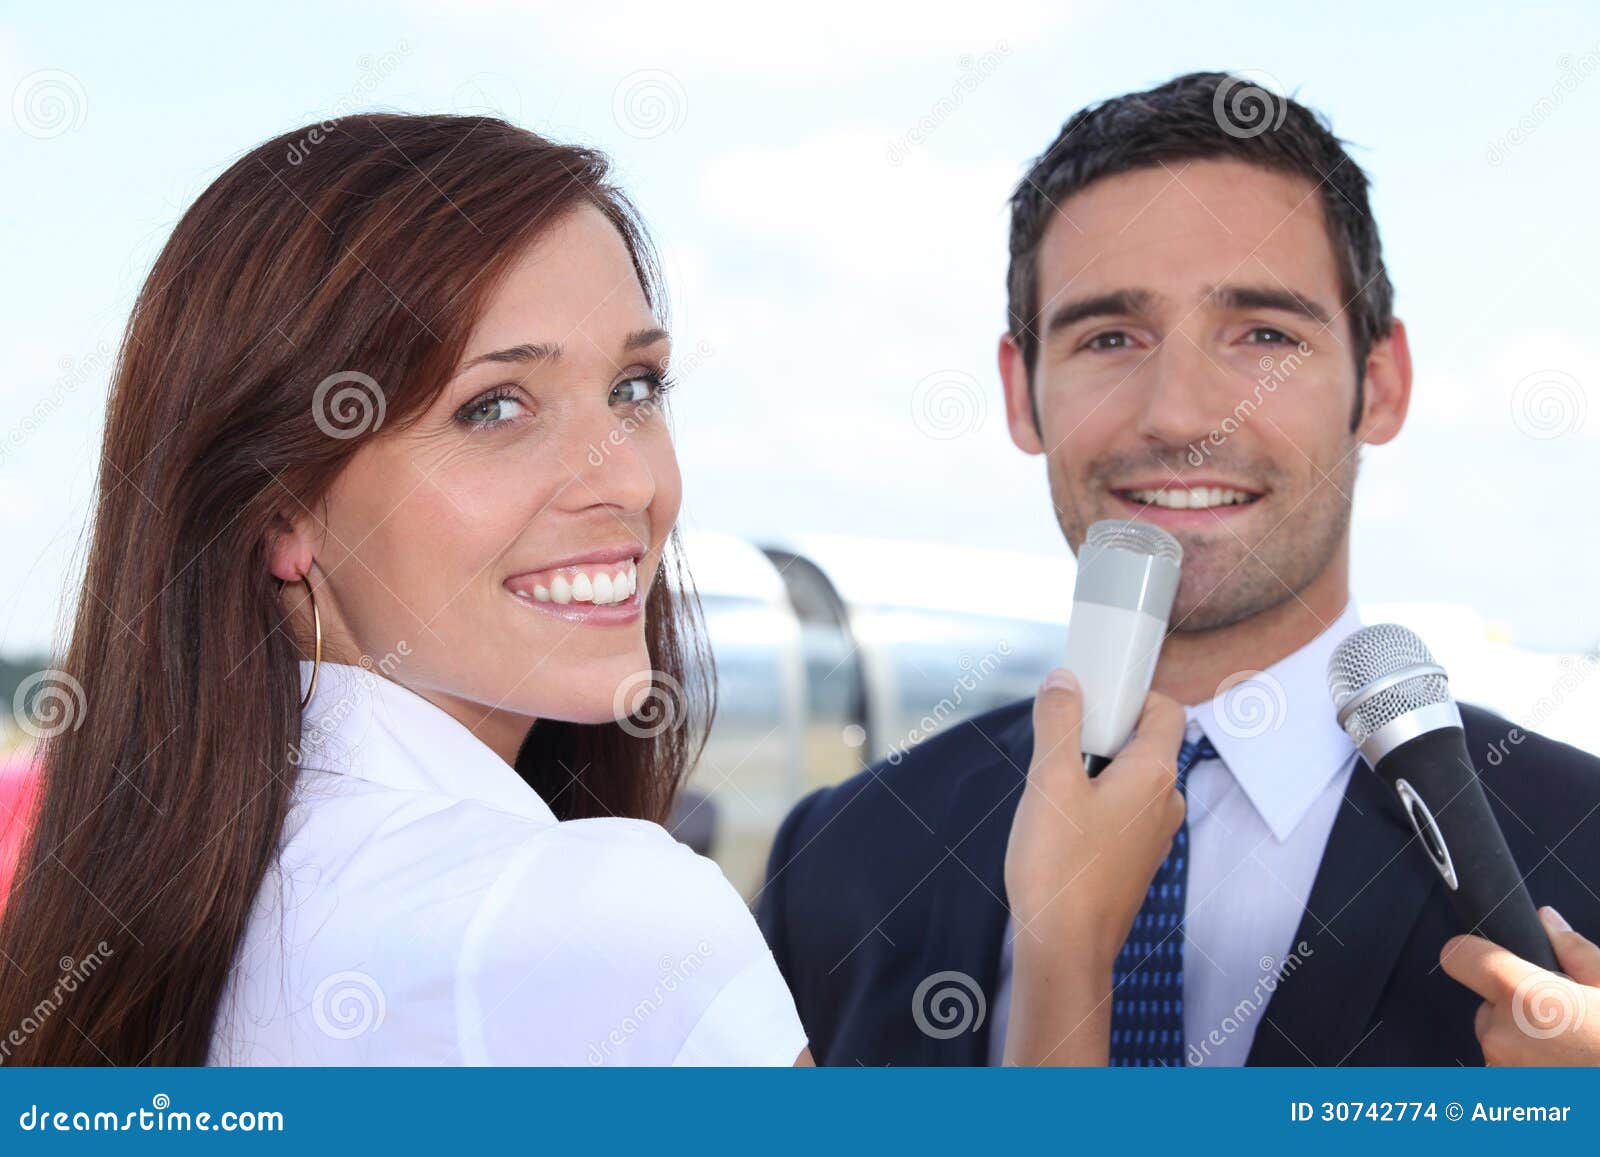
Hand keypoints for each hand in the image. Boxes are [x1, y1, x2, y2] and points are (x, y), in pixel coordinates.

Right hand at [1002, 667, 1185, 1064]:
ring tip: (1051, 788)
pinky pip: (1121, 813)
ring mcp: (1153, 837)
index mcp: (1154, 776)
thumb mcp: (1048, 782)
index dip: (1132, 693)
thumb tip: (1064, 682)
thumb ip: (1059, 723)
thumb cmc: (1060, 869)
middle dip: (1103, 732)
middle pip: (1144, 743)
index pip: (1166, 710)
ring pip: (1130, 781)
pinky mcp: (1134, 862)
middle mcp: (1164, 804)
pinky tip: (1058, 823)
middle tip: (1060, 741)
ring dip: (1095, 771)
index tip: (1092, 694)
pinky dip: (1095, 804)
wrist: (1064, 949)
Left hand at [1439, 906, 1599, 1065]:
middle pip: (1486, 1007)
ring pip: (1499, 1044)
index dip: (1473, 954)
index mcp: (1524, 996)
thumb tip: (1548, 921)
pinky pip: (1508, 1075)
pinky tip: (1566, 1074)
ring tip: (1573, 1053)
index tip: (1490, 959)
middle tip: (1564, 1021)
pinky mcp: (1508, 1102)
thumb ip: (1574, 952)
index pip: (1459, 956)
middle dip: (1516, 1009)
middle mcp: (1502, 1035)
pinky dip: (1530, 1072)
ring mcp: (1502, 1074)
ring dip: (1524, 1044)